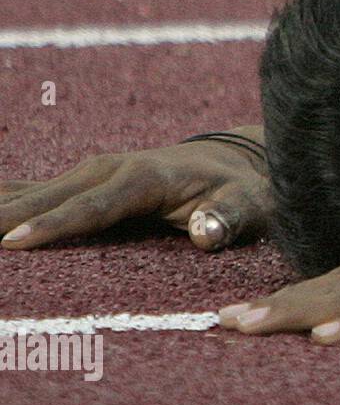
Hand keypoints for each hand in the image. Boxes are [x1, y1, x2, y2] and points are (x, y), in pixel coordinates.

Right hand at [1, 138, 270, 251]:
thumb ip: (230, 218)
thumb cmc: (247, 191)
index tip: (13, 241)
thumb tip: (205, 231)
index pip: (93, 207)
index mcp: (143, 178)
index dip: (54, 225)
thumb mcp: (252, 206)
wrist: (241, 163)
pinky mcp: (79, 183)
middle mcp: (107, 170)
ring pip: (23, 192)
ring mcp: (88, 173)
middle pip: (42, 197)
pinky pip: (26, 193)